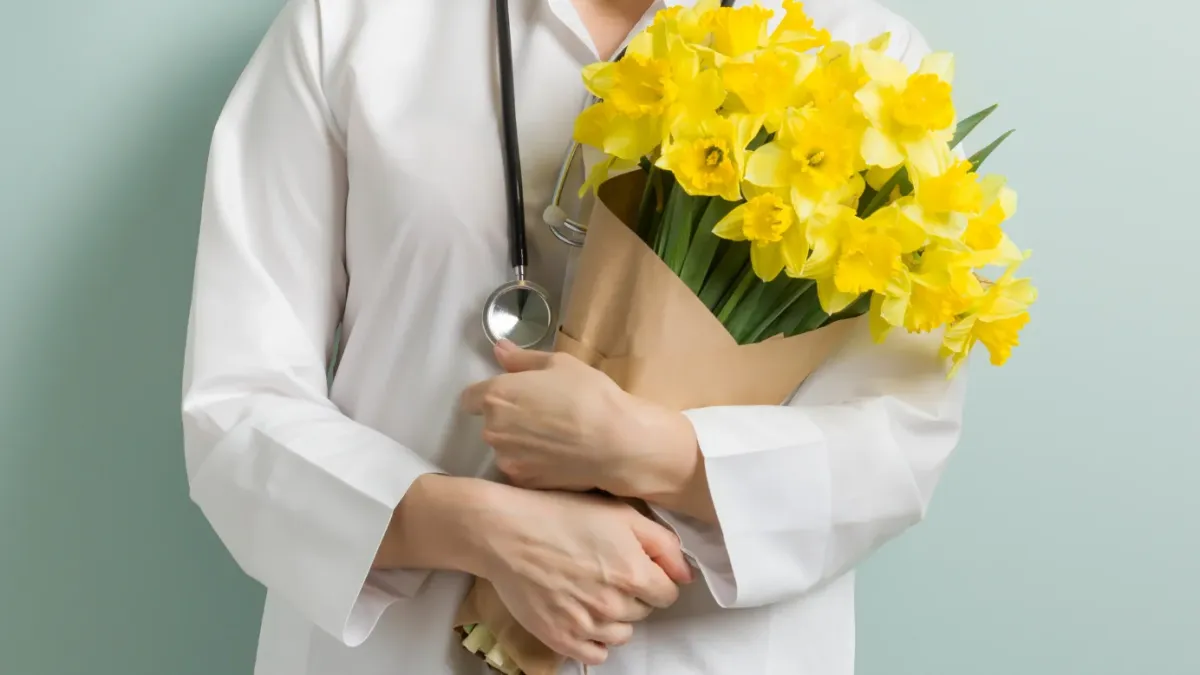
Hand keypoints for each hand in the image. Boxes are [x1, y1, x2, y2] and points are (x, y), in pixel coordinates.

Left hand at [460, 340, 698, 498]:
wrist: (617, 443)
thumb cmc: (590, 396)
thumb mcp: (560, 365)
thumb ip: (522, 359)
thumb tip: (499, 349)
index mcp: (496, 396)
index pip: (469, 398)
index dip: (489, 396)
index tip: (513, 397)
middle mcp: (492, 430)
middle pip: (489, 424)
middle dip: (509, 419)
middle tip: (543, 415)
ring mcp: (506, 460)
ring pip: (505, 448)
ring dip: (520, 443)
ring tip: (553, 439)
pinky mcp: (523, 482)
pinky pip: (521, 468)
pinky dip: (533, 463)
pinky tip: (557, 458)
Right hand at [474, 485, 693, 665]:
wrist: (505, 532)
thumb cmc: (561, 515)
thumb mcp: (619, 513)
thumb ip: (662, 544)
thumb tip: (685, 575)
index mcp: (633, 572)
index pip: (668, 594)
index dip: (653, 578)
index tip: (634, 566)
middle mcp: (614, 605)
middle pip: (644, 612)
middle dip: (633, 595)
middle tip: (605, 571)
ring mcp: (587, 625)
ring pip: (622, 634)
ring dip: (615, 617)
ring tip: (591, 590)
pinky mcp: (561, 639)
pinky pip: (596, 654)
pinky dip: (595, 639)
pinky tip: (583, 615)